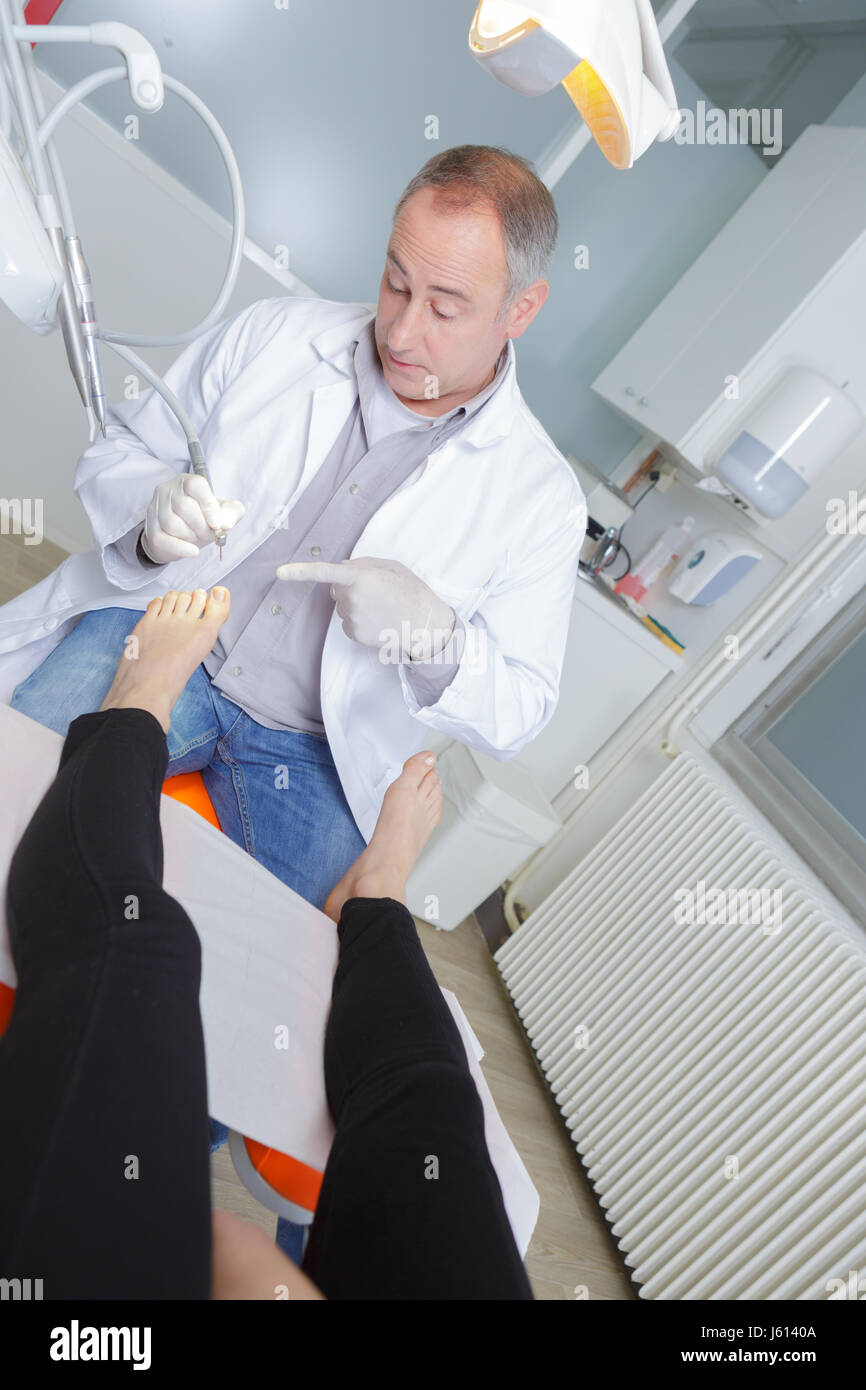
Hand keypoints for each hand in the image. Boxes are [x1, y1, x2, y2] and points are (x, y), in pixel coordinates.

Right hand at [142, 475, 244, 562]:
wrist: (181, 537)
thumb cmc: (202, 519)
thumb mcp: (221, 512)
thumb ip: (232, 512)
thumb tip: (225, 523)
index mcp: (187, 482)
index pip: (195, 485)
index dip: (209, 505)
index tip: (217, 523)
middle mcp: (168, 490)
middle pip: (184, 506)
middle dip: (201, 525)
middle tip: (208, 533)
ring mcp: (155, 508)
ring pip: (172, 523)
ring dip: (191, 536)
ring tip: (197, 538)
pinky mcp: (151, 528)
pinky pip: (163, 539)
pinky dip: (181, 548)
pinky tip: (193, 551)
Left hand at [276, 556, 455, 659]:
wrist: (424, 624)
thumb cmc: (410, 590)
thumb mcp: (390, 567)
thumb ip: (362, 564)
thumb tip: (341, 570)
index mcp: (361, 577)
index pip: (324, 572)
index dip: (300, 571)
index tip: (279, 572)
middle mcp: (351, 598)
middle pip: (336, 588)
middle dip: (348, 586)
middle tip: (376, 590)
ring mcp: (352, 618)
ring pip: (342, 606)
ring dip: (356, 603)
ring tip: (382, 606)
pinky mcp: (354, 634)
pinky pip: (347, 621)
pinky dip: (359, 619)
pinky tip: (378, 619)